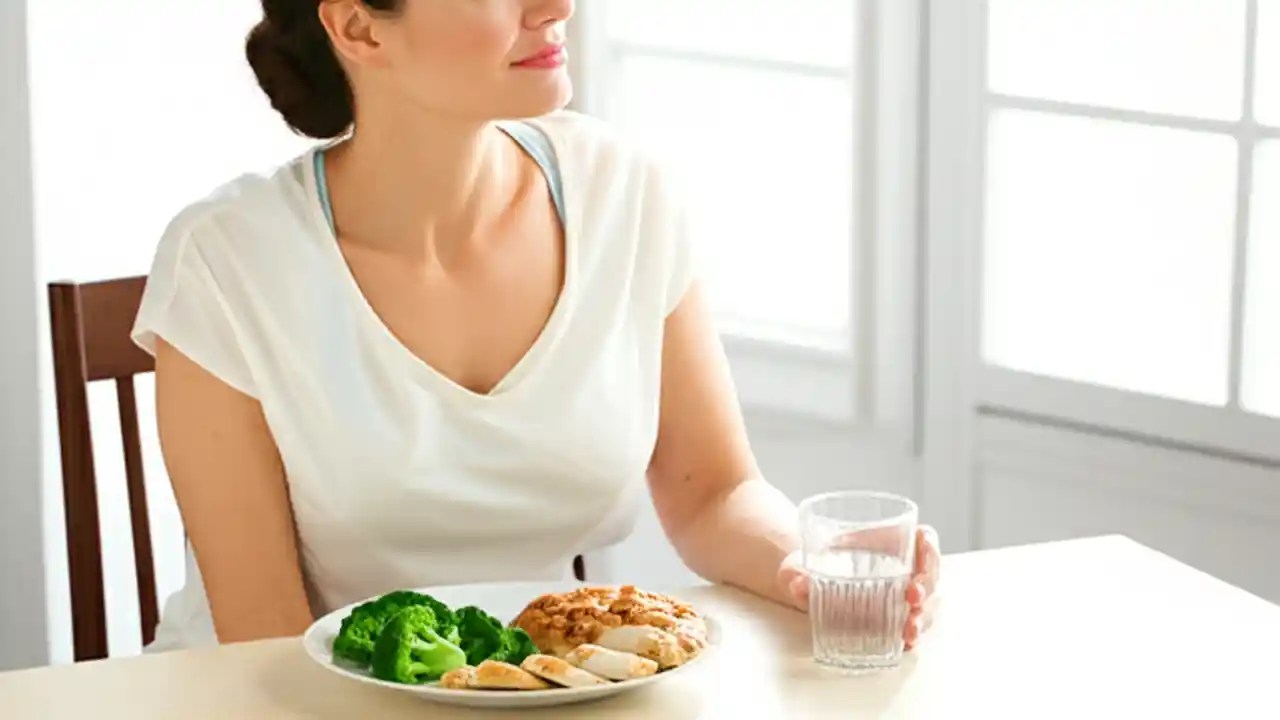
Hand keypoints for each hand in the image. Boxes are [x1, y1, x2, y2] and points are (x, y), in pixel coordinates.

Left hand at [777, 525, 940, 649]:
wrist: (803, 583)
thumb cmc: (810, 563)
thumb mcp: (800, 562)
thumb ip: (798, 571)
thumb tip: (797, 583)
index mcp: (891, 541)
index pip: (926, 539)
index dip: (930, 549)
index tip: (919, 562)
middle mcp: (903, 567)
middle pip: (931, 575)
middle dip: (928, 589)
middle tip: (914, 601)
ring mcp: (902, 593)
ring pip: (928, 604)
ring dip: (924, 617)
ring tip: (910, 631)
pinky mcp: (895, 617)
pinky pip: (913, 626)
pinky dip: (912, 635)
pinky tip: (905, 644)